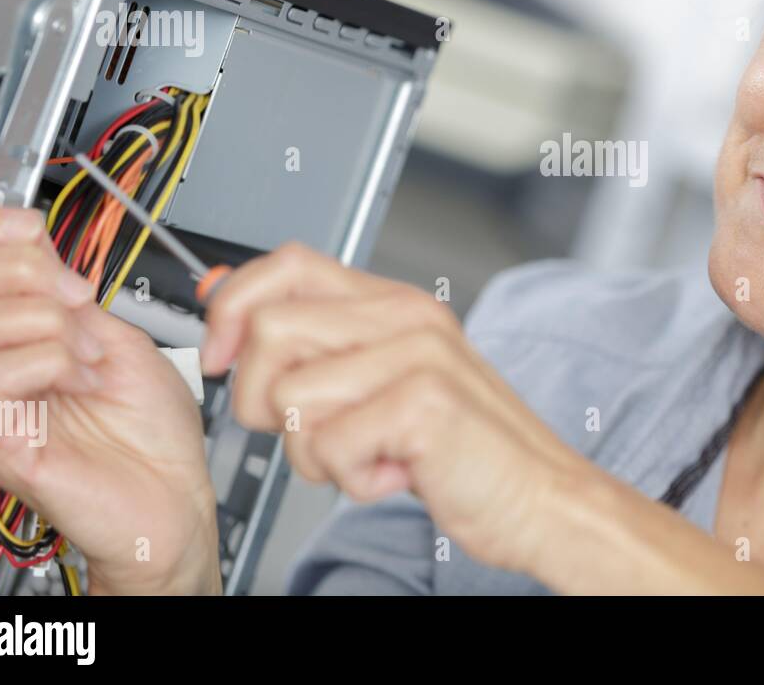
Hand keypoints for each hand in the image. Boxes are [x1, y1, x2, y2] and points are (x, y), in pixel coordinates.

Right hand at [0, 206, 219, 593]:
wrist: (176, 498)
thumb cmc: (155, 434)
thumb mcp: (122, 340)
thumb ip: (74, 301)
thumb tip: (40, 250)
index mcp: (20, 338)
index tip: (36, 234)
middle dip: (23, 270)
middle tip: (78, 299)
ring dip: (46, 321)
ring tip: (88, 353)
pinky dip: (52, 359)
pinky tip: (82, 379)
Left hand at [200, 243, 600, 576]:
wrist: (544, 499)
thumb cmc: (466, 450)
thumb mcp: (395, 381)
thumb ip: (330, 348)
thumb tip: (237, 324)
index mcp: (397, 304)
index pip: (288, 264)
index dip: (233, 306)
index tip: (219, 355)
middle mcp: (408, 317)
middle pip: (269, 330)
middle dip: (262, 402)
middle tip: (316, 432)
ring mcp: (419, 355)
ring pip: (290, 395)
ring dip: (313, 452)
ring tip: (368, 454)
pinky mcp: (424, 403)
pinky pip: (328, 444)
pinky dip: (351, 480)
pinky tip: (395, 472)